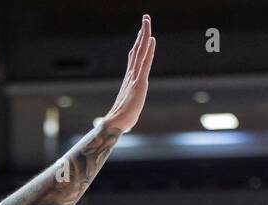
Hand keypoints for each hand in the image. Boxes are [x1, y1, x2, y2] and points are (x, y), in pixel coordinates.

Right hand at [101, 15, 155, 132]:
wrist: (116, 123)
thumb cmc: (123, 118)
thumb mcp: (130, 106)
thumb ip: (131, 102)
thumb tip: (130, 109)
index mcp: (130, 77)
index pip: (136, 56)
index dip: (140, 43)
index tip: (142, 31)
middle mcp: (131, 74)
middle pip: (137, 48)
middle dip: (142, 32)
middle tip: (145, 18)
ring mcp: (134, 77)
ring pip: (140, 51)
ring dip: (144, 35)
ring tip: (147, 21)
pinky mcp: (139, 83)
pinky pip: (145, 62)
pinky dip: (148, 49)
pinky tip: (151, 39)